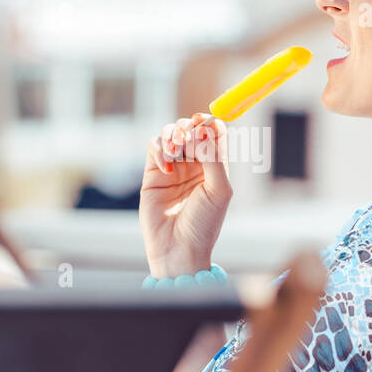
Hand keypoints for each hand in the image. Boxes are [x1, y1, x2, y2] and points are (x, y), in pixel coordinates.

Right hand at [140, 114, 232, 278]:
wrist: (178, 249)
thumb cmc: (204, 224)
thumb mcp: (219, 190)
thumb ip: (214, 158)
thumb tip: (204, 130)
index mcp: (215, 165)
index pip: (213, 132)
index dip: (209, 122)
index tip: (204, 122)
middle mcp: (194, 163)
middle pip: (191, 128)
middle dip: (189, 127)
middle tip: (189, 140)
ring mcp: (173, 167)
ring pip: (171, 132)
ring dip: (173, 134)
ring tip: (175, 150)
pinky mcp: (152, 173)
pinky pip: (153, 147)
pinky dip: (159, 149)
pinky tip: (166, 168)